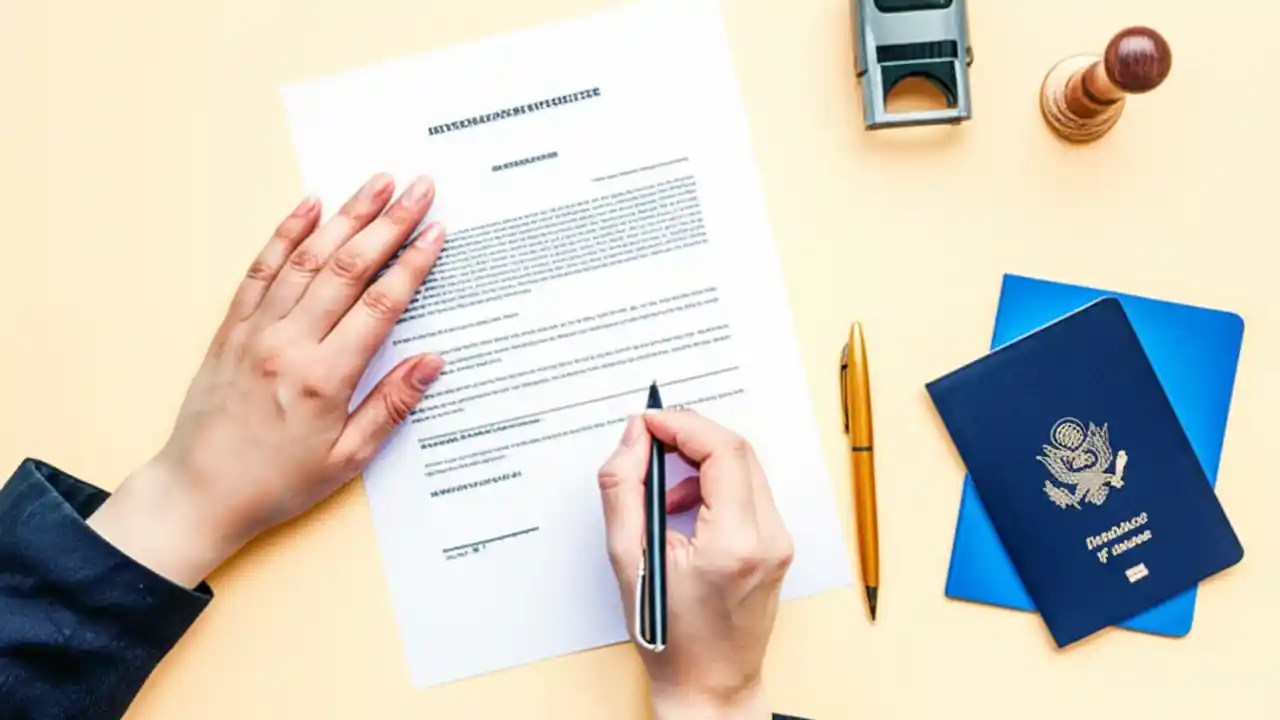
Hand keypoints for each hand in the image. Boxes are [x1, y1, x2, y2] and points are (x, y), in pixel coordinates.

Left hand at [89, 173, 445, 586]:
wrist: (198, 494)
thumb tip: (433, 361)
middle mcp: (289, 343)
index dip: (412, 264)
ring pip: (308, 258)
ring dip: (345, 216)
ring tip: (376, 183)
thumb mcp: (348, 458)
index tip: (437, 233)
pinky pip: (262, 269)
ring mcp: (256, 331)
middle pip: (348, 268)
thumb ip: (392, 405)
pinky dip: (286, 234)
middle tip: (419, 189)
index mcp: (323, 378)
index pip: (379, 306)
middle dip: (389, 223)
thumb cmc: (277, 483)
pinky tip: (309, 206)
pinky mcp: (233, 328)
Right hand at [598, 412, 793, 718]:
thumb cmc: (668, 635)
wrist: (708, 685)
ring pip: (745, 469)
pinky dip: (714, 486)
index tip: (647, 422)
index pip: (722, 451)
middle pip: (738, 452)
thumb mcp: (628, 559)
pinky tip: (684, 510)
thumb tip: (634, 437)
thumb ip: (624, 488)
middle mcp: (768, 538)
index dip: (681, 425)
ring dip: (701, 462)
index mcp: (735, 543)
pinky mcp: (778, 546)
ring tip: (662, 492)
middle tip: (650, 441)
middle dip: (690, 436)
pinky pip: (749, 493)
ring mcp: (779, 542)